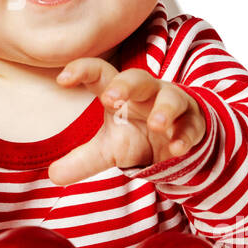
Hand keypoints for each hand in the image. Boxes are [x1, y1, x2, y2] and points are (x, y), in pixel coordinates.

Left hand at [47, 60, 204, 185]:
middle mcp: (147, 92)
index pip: (100, 73)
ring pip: (171, 98)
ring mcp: (173, 104)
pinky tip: (177, 149)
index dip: (82, 71)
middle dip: (125, 86)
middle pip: (137, 79)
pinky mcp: (194, 122)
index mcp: (121, 92)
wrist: (178, 142)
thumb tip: (53, 175)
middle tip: (110, 98)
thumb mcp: (110, 148)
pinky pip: (191, 126)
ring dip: (163, 110)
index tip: (62, 80)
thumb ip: (83, 160)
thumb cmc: (138, 135)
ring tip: (155, 125)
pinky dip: (185, 136)